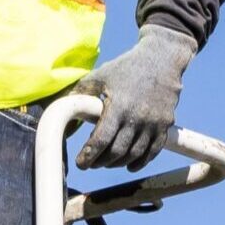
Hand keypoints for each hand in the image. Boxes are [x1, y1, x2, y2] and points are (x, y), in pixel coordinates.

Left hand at [72, 25, 197, 170]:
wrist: (161, 58)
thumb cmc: (125, 68)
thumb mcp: (99, 76)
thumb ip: (79, 95)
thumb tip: (59, 110)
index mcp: (119, 106)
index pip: (101, 140)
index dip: (89, 155)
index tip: (80, 163)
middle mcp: (138, 117)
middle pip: (117, 152)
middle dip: (100, 161)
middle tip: (91, 163)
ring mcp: (154, 123)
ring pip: (134, 155)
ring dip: (118, 163)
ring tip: (107, 161)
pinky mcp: (166, 125)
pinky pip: (153, 152)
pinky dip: (140, 163)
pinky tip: (129, 165)